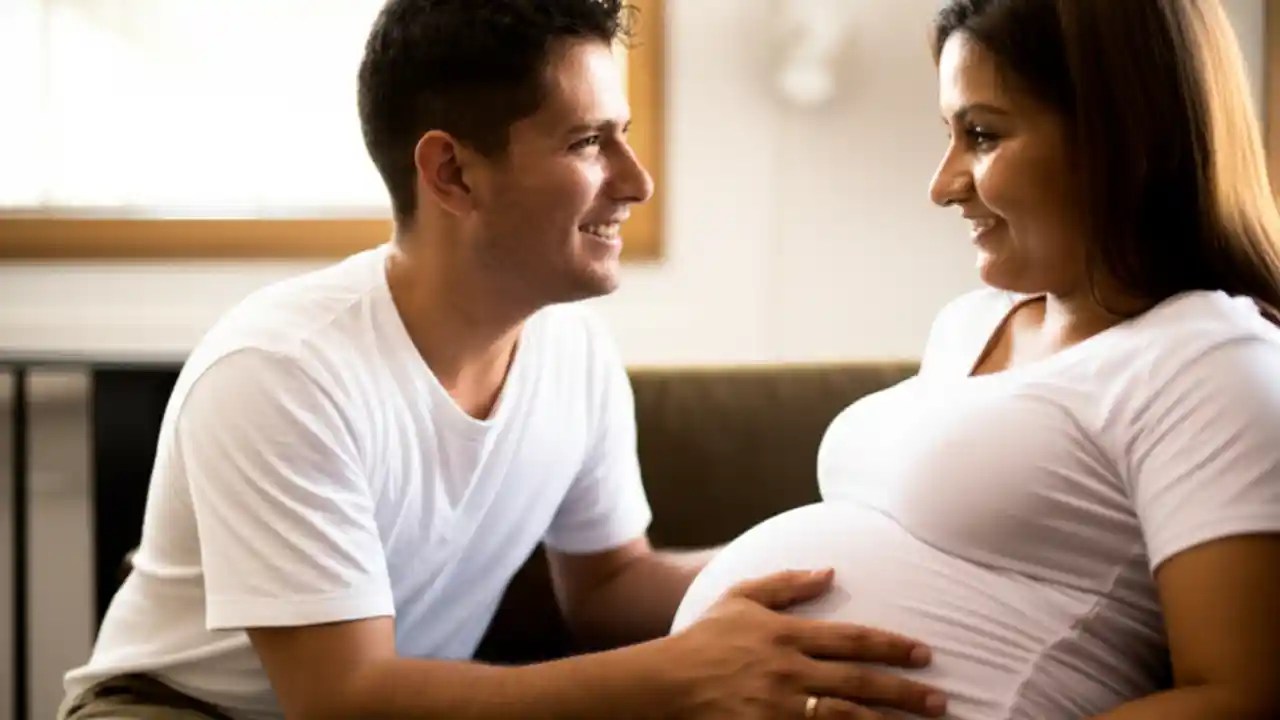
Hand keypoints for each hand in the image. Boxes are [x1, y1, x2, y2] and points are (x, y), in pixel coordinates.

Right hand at [661, 568, 946, 718]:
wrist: (663, 685)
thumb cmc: (703, 640)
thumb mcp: (740, 598)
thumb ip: (785, 583)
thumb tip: (829, 571)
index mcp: (786, 634)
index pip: (853, 640)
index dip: (893, 646)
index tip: (924, 652)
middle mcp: (789, 671)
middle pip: (860, 681)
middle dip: (905, 691)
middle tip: (940, 700)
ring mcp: (780, 707)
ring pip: (847, 717)